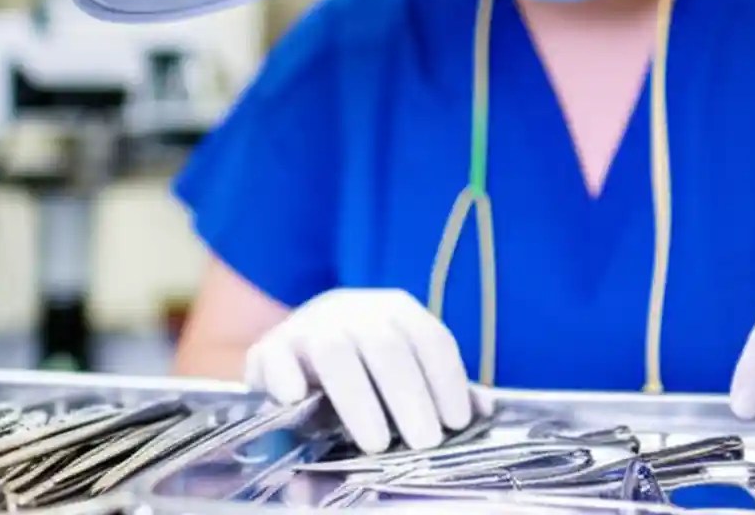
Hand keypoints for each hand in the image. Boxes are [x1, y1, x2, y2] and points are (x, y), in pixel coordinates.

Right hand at [245, 288, 472, 452]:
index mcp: (395, 311)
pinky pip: (275, 356)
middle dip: (409, 396)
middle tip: (425, 441)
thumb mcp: (404, 366)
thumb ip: (440, 386)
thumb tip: (485, 409)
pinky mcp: (269, 348)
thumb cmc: (363, 362)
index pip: (430, 338)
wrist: (297, 342)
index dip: (447, 380)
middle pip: (386, 347)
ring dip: (358, 399)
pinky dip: (285, 377)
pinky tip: (298, 401)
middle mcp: (354, 311)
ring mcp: (309, 326)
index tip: (457, 422)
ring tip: (376, 443)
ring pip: (334, 352)